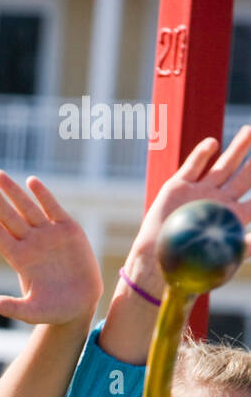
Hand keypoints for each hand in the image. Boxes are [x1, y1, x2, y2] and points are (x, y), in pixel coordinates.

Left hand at [0, 173, 101, 324]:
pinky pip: (53, 208)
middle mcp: (31, 244)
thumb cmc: (54, 310)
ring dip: (13, 191)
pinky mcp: (68, 230)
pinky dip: (43, 195)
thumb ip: (11, 307)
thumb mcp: (32, 312)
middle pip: (8, 216)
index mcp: (20, 260)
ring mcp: (48, 235)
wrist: (81, 305)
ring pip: (27, 208)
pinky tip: (31, 181)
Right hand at [124, 127, 250, 293]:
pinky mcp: (178, 187)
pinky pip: (193, 166)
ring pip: (222, 166)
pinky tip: (213, 143)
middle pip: (241, 176)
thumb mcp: (216, 258)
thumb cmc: (185, 265)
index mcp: (229, 218)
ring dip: (237, 149)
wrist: (155, 261)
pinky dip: (202, 154)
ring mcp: (198, 192)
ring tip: (248, 131)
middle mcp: (217, 202)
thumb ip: (239, 247)